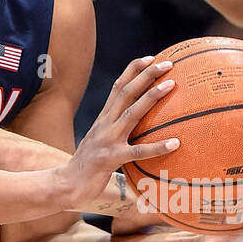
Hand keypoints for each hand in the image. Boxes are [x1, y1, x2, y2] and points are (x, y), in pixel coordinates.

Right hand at [59, 56, 179, 209]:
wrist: (67, 183)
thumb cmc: (88, 165)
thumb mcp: (100, 141)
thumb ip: (116, 132)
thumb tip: (139, 130)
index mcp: (103, 118)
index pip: (118, 86)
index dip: (133, 70)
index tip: (151, 58)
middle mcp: (105, 123)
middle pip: (126, 92)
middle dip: (146, 75)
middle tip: (167, 63)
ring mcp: (107, 140)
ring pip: (132, 113)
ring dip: (151, 96)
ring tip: (171, 85)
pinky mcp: (111, 159)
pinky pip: (138, 152)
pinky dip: (157, 146)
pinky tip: (175, 143)